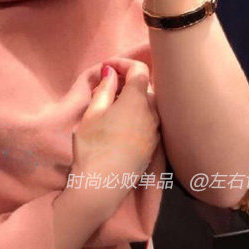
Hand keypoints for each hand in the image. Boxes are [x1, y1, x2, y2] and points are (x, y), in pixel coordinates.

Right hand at [70, 62, 159, 218]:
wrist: (103, 185)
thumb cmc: (93, 146)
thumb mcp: (92, 114)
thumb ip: (104, 89)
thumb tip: (111, 73)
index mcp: (137, 100)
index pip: (138, 69)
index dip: (122, 63)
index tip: (106, 67)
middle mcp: (152, 113)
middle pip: (145, 87)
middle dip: (127, 81)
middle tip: (106, 86)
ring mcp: (155, 131)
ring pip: (148, 105)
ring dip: (133, 100)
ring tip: (111, 106)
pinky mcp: (154, 147)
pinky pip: (149, 122)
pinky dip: (138, 116)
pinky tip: (121, 125)